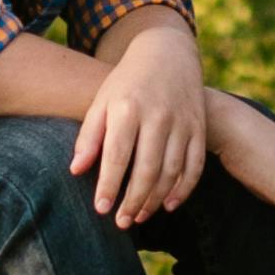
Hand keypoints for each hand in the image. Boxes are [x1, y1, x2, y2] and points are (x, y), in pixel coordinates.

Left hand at [69, 16, 208, 227]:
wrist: (168, 53)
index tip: (101, 209)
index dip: (109, 186)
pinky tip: (170, 205)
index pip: (117, 156)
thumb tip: (76, 170)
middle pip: (147, 169)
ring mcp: (182, 122)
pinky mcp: (199, 127)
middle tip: (121, 222)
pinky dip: (184, 189)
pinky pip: (195, 165)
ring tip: (139, 216)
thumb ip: (90, 136)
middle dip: (133, 200)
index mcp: (128, 108)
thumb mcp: (102, 101)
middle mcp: (157, 116)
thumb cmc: (127, 82)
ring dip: (156, 199)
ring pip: (171, 171)